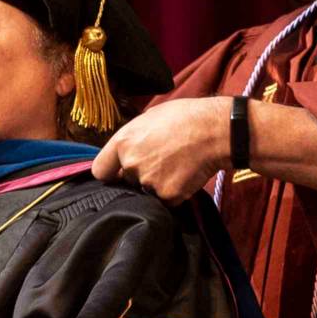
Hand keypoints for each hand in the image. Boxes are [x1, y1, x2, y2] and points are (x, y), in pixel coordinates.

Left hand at [91, 97, 227, 204]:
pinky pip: (166, 200)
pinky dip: (174, 192)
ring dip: (157, 184)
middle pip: (127, 181)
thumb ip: (132, 138)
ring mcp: (149, 182)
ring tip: (176, 165)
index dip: (110, 172)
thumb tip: (124, 152)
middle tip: (161, 161)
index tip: (118, 173)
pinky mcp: (168, 195)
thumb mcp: (149, 117)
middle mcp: (131, 164)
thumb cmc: (185, 117)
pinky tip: (185, 175)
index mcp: (123, 142)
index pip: (100, 171)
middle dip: (139, 175)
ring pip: (146, 191)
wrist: (215, 131)